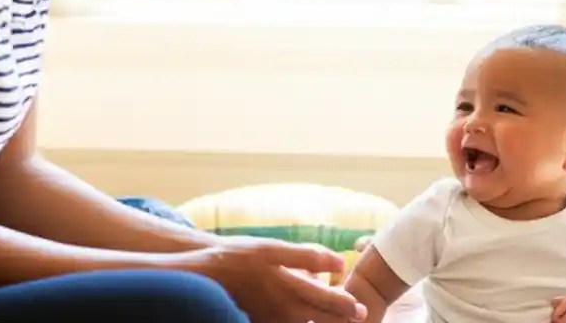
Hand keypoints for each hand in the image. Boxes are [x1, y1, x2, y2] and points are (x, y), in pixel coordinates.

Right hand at [181, 235, 367, 322]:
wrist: (204, 274)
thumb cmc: (240, 256)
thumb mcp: (273, 249)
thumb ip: (308, 257)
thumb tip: (340, 264)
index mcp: (291, 290)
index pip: (330, 304)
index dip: (349, 307)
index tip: (362, 309)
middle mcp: (285, 312)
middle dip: (342, 322)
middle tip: (358, 320)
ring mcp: (273, 322)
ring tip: (335, 322)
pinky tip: (306, 321)